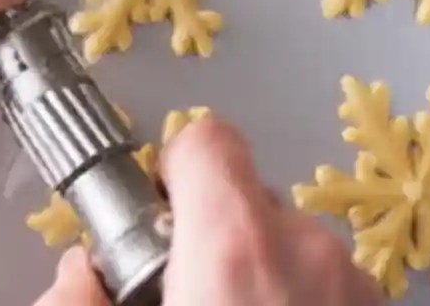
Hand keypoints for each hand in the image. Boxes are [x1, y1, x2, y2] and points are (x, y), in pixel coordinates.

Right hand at [33, 117, 383, 305]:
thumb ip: (81, 291)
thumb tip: (77, 275)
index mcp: (234, 246)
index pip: (205, 139)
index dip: (174, 168)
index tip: (157, 210)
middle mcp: (305, 252)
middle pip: (245, 196)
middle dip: (210, 235)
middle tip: (184, 294)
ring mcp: (352, 282)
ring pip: (288, 244)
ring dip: (258, 272)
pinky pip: (325, 279)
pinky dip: (297, 297)